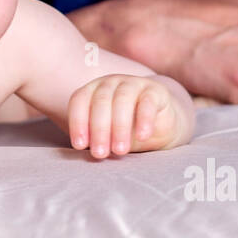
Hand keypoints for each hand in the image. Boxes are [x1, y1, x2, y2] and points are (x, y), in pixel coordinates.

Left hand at [67, 74, 191, 158]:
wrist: (160, 125)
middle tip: (100, 154)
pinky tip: (142, 137)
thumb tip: (82, 150)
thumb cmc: (125, 131)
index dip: (77, 122)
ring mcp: (133, 83)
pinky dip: (144, 119)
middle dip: (99, 129)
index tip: (80, 145)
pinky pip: (147, 102)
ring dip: (119, 127)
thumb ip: (93, 139)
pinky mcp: (155, 90)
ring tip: (120, 150)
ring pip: (122, 100)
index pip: (79, 100)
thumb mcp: (106, 136)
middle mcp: (110, 83)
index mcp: (93, 90)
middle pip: (100, 101)